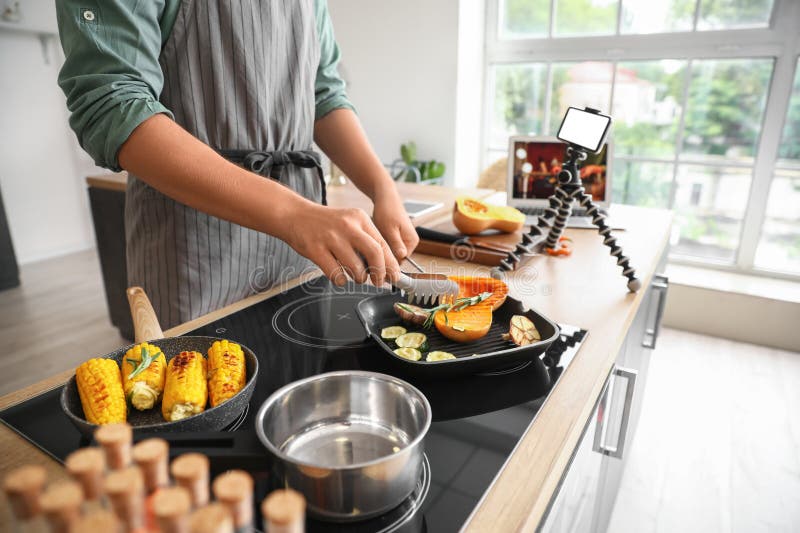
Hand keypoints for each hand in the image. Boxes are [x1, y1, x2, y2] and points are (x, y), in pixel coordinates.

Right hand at [281, 202, 400, 286]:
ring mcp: (331, 238)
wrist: (295, 215)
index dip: (391, 264)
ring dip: (359, 278)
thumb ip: (366, 240)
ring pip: (356, 268)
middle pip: (375, 254)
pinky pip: (336, 274)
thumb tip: (385, 266)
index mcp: (360, 218)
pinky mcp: (316, 250)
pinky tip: (338, 275)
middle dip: (380, 273)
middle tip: (379, 282)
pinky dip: (340, 280)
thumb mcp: (349, 223)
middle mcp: (348, 226)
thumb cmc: (324, 224)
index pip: (383, 244)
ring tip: (354, 275)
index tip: (394, 276)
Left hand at [371, 189, 418, 260]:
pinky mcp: (397, 235)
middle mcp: (410, 242)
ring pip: (391, 251)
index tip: (374, 257)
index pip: (400, 261)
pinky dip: (381, 243)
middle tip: (371, 247)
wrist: (385, 196)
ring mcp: (404, 238)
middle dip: (384, 254)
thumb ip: (396, 244)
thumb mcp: (389, 229)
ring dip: (382, 248)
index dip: (387, 261)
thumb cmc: (387, 211)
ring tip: (373, 240)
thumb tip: (402, 257)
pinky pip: (389, 245)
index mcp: (412, 241)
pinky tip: (374, 237)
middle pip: (395, 257)